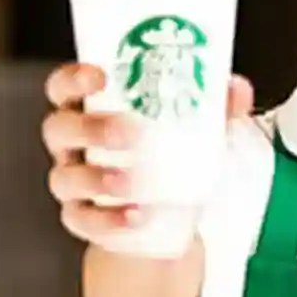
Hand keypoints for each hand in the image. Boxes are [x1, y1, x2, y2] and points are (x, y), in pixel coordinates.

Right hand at [42, 62, 254, 244]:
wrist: (166, 215)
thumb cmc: (167, 154)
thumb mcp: (193, 126)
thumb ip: (216, 106)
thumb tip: (237, 88)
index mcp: (91, 110)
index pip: (64, 87)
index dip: (72, 79)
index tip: (99, 76)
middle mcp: (73, 145)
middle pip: (59, 129)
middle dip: (90, 129)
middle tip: (129, 133)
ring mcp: (73, 183)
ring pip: (65, 177)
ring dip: (96, 179)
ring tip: (130, 183)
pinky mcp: (82, 219)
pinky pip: (82, 220)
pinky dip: (107, 220)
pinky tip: (136, 216)